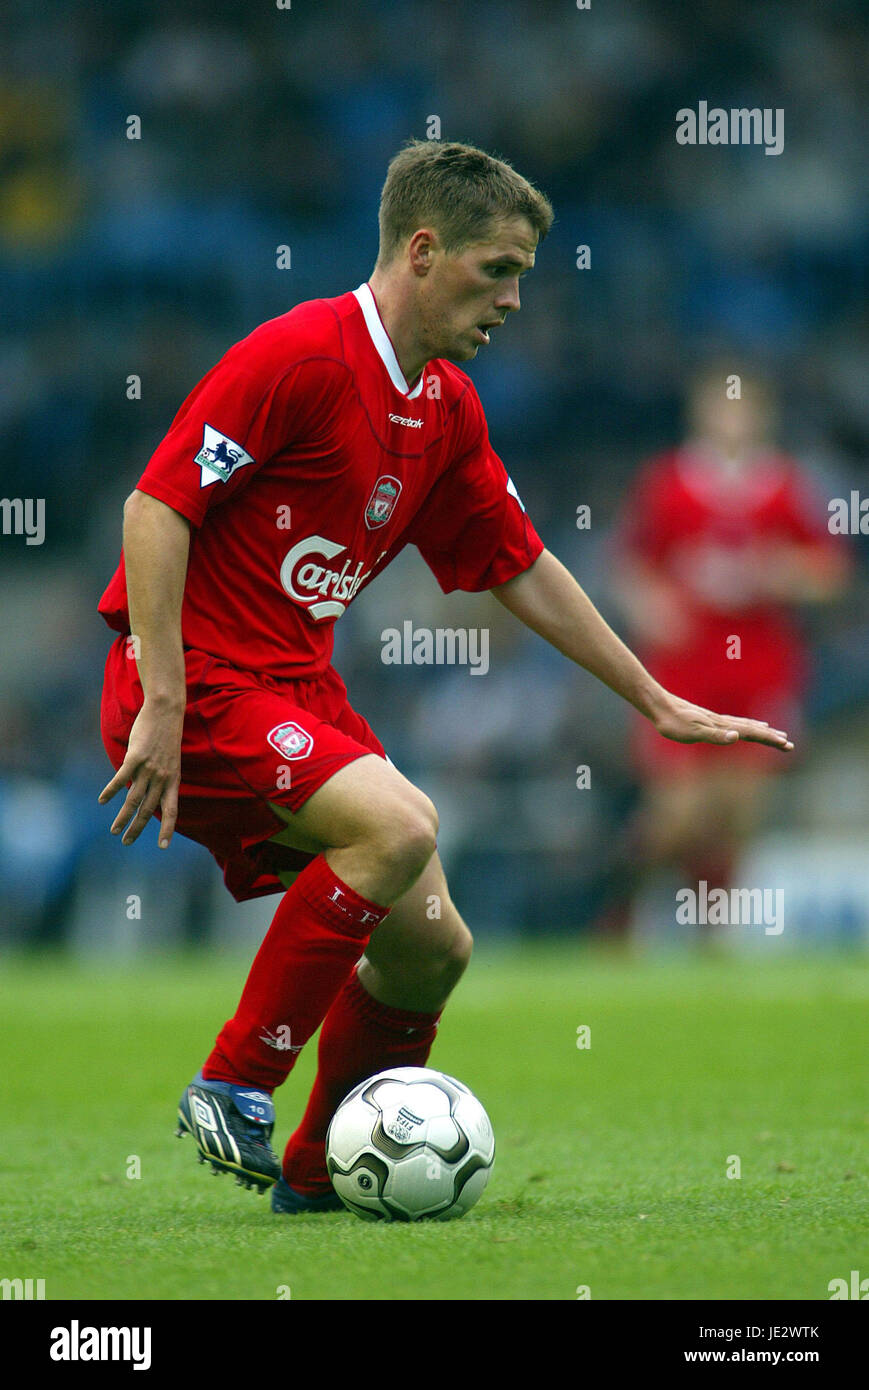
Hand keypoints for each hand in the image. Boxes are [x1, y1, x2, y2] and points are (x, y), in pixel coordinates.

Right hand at [98, 700, 183, 847]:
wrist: (166, 711)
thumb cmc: (166, 736)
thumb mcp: (170, 761)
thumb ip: (160, 779)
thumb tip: (144, 794)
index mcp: (174, 779)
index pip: (172, 810)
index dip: (167, 829)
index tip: (163, 847)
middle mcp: (162, 777)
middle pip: (149, 809)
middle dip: (137, 828)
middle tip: (126, 842)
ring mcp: (149, 768)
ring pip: (134, 799)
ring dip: (123, 816)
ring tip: (114, 830)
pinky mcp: (136, 757)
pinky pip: (121, 779)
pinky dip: (111, 791)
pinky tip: (103, 800)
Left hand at [651, 691, 793, 750]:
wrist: (659, 705)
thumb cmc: (673, 722)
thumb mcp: (692, 733)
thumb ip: (715, 736)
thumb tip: (737, 736)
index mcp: (722, 726)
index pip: (752, 733)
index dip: (769, 740)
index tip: (786, 745)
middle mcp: (723, 722)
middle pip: (753, 730)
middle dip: (772, 738)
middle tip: (789, 745)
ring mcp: (717, 720)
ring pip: (746, 725)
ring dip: (763, 731)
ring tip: (777, 734)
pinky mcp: (709, 720)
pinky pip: (736, 723)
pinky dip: (748, 725)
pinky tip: (747, 726)